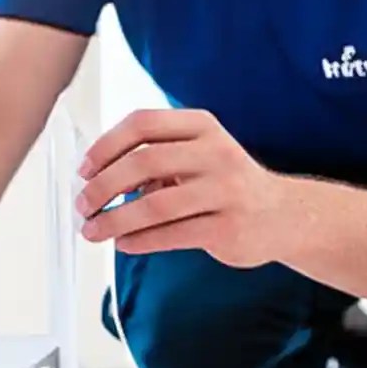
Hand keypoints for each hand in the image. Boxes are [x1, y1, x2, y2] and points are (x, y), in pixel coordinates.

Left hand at [75, 109, 288, 267]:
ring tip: (93, 230)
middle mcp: (216, 152)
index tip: (84, 169)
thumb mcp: (196, 154)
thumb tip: (95, 176)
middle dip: (103, 186)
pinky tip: (123, 243)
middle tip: (83, 205)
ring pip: (155, 204)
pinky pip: (171, 235)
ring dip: (114, 219)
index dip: (105, 145)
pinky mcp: (228, 227)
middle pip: (144, 161)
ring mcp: (225, 190)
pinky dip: (139, 240)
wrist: (283, 215)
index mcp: (202, 126)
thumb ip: (154, 157)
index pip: (142, 123)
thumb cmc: (224, 183)